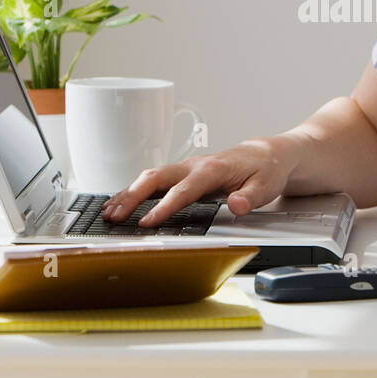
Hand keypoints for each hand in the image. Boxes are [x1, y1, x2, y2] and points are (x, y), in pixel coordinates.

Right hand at [100, 136, 298, 226]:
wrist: (267, 155)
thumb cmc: (265, 170)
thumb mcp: (266, 186)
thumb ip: (250, 197)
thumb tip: (237, 205)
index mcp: (213, 169)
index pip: (183, 190)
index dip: (164, 206)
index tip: (147, 222)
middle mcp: (195, 165)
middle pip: (156, 177)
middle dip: (133, 196)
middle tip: (115, 216)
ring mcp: (186, 168)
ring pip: (150, 177)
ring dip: (128, 193)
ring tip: (109, 213)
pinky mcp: (183, 173)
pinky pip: (154, 180)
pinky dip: (135, 191)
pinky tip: (122, 203)